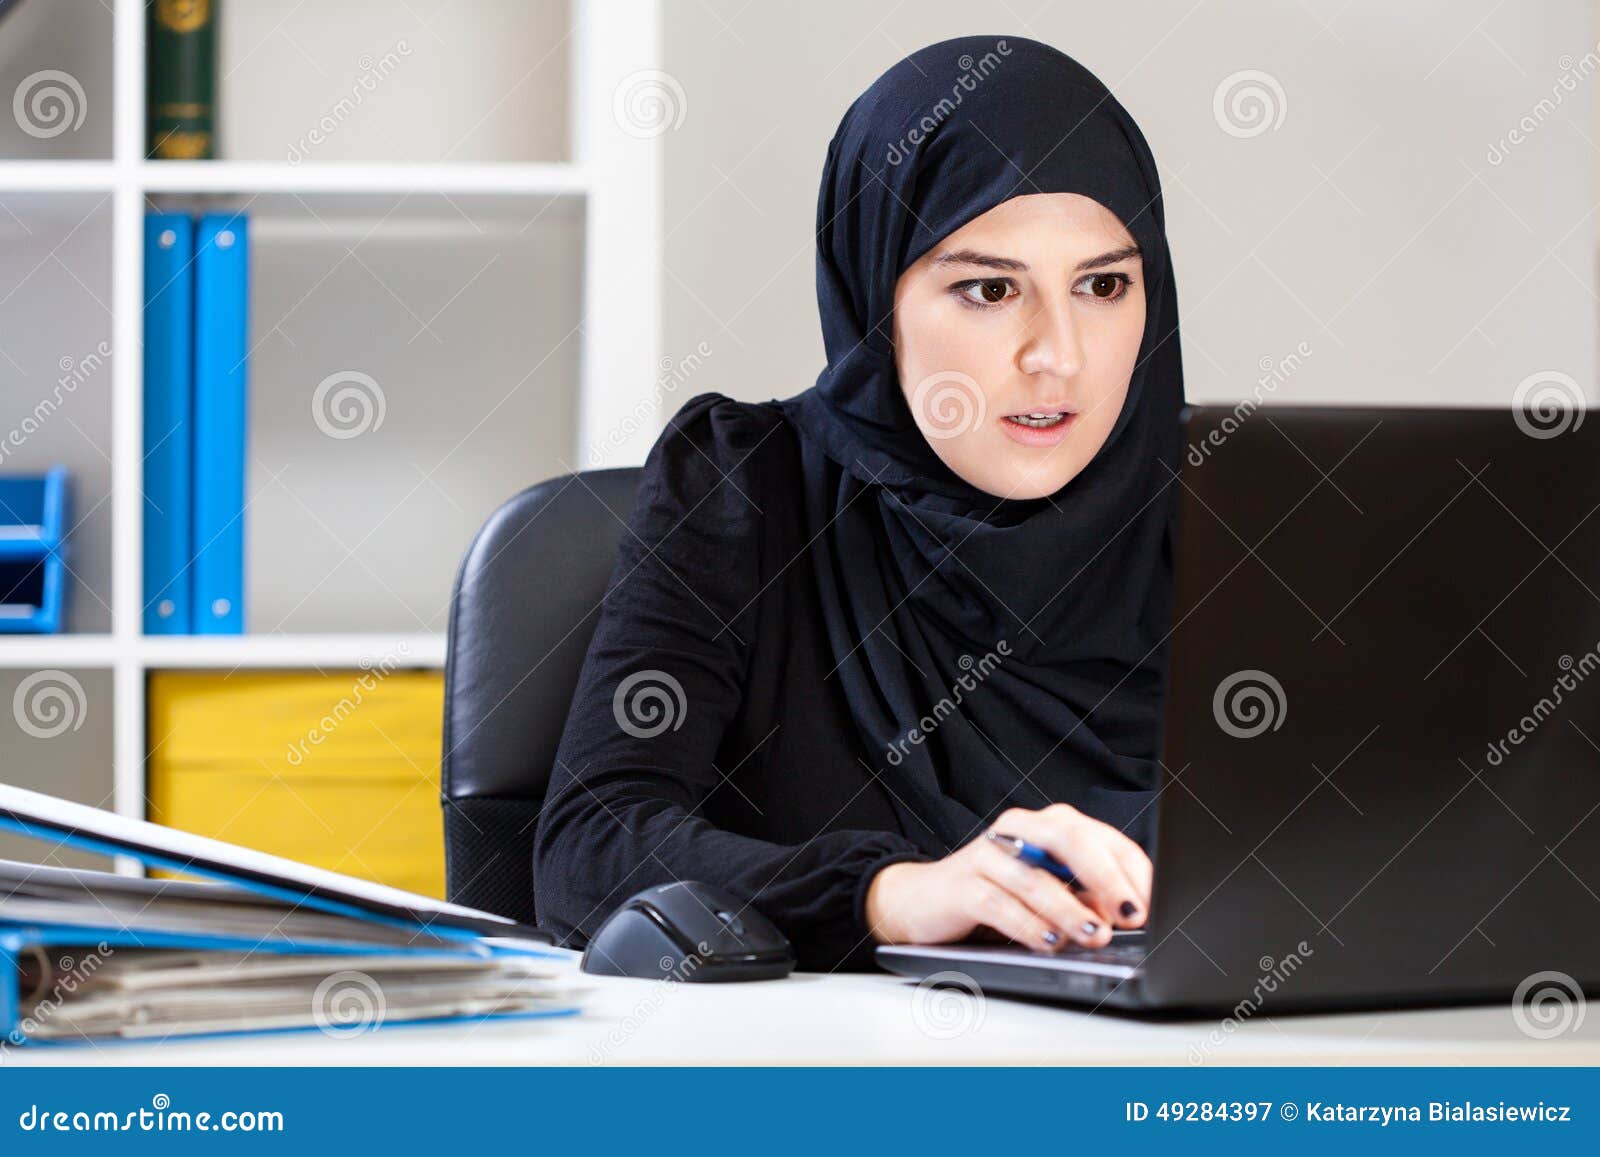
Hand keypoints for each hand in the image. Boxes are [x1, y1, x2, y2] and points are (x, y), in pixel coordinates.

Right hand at [865, 803, 1151, 951]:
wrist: (923, 900)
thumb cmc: (996, 894)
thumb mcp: (1049, 893)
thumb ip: (1086, 897)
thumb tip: (1127, 915)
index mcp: (1049, 826)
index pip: (1102, 839)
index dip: (1132, 872)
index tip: (1153, 906)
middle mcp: (1020, 830)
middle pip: (1071, 840)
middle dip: (1107, 878)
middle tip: (1132, 914)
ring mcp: (988, 854)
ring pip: (1036, 876)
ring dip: (1070, 910)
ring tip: (1095, 935)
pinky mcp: (962, 883)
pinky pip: (1000, 903)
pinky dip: (1030, 926)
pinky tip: (1050, 942)